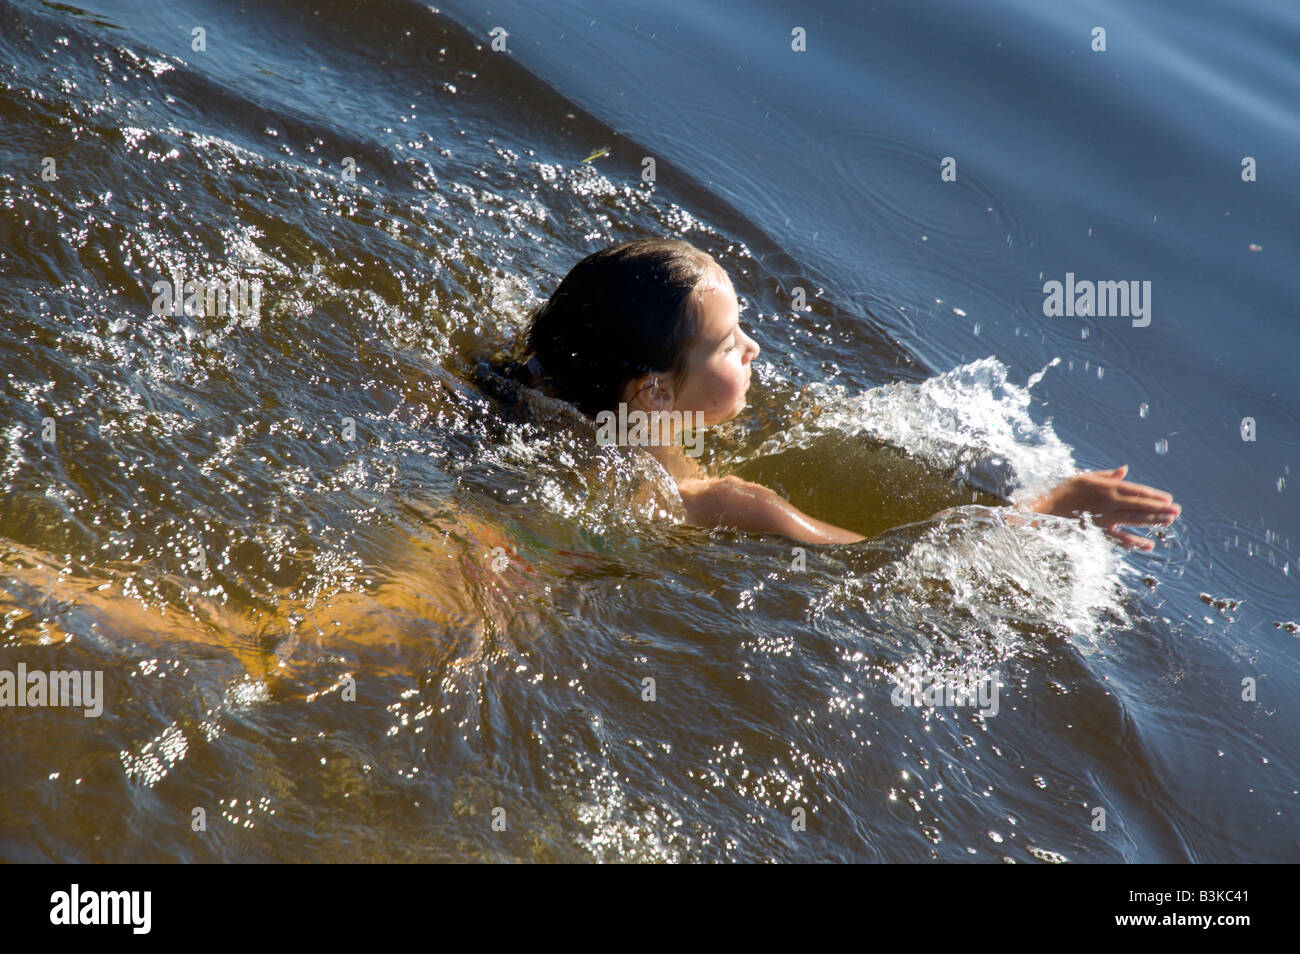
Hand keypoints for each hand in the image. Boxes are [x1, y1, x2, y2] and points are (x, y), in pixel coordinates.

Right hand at [1027, 465, 1180, 549]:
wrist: (1046, 510)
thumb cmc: (1065, 491)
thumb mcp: (1085, 477)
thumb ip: (1107, 475)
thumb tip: (1125, 470)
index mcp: (1107, 488)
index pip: (1136, 491)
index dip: (1153, 495)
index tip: (1168, 499)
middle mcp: (1109, 503)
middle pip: (1140, 506)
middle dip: (1160, 509)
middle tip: (1177, 511)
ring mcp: (1105, 519)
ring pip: (1134, 520)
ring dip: (1153, 521)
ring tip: (1169, 521)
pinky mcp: (1099, 531)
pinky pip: (1119, 538)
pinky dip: (1134, 542)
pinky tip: (1147, 544)